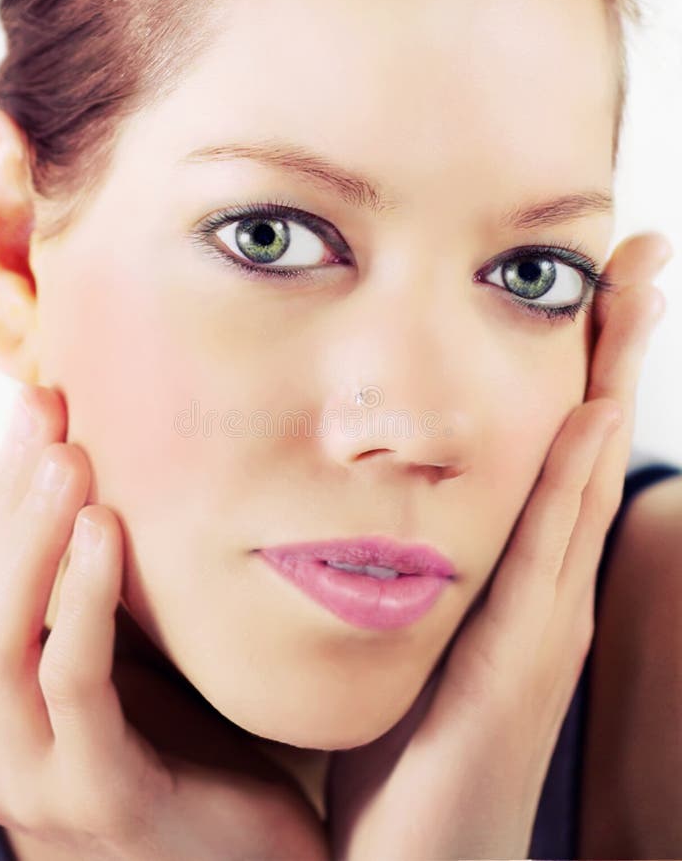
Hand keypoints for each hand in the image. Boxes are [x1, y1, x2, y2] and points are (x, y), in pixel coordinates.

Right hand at [0, 385, 327, 860]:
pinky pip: (73, 690)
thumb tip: (109, 478)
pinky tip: (102, 537)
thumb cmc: (194, 748)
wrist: (252, 860)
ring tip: (67, 461)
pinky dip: (80, 606)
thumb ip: (106, 583)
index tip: (39, 406)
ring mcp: (33, 779)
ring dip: (26, 542)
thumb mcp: (135, 651)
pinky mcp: (97, 799)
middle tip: (46, 413)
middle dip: (3, 499)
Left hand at [325, 232, 672, 860]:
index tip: (590, 288)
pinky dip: (571, 480)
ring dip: (610, 383)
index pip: (559, 453)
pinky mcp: (517, 662)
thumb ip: (412, 579)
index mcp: (521, 582)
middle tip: (636, 257)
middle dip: (615, 348)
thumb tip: (376, 516)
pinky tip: (584, 413)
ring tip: (630, 293)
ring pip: (582, 478)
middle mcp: (547, 589)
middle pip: (589, 443)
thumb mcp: (411, 645)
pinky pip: (548, 553)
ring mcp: (543, 623)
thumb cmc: (405, 755)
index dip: (584, 369)